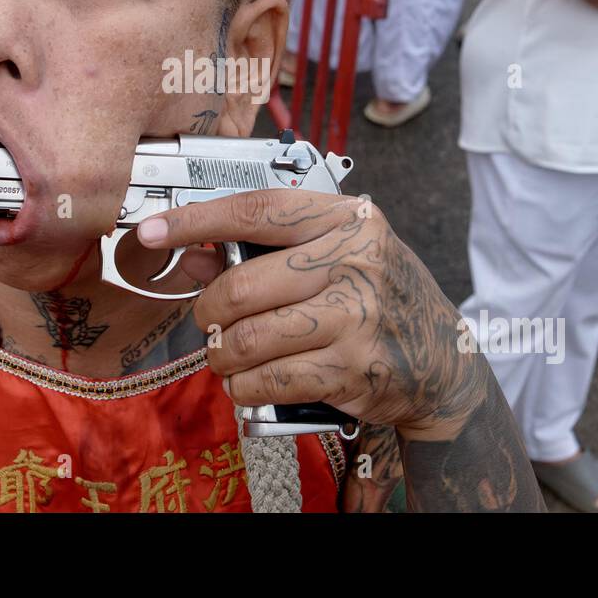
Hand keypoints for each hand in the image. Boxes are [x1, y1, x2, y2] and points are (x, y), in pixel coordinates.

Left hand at [137, 191, 487, 438]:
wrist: (444, 360)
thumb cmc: (377, 296)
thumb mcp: (337, 255)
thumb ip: (268, 252)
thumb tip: (191, 257)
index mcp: (349, 219)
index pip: (258, 211)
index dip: (196, 221)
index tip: (152, 231)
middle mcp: (357, 260)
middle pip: (243, 284)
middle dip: (209, 311)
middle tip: (210, 322)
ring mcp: (358, 316)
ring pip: (250, 337)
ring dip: (222, 354)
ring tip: (227, 356)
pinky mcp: (354, 369)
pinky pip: (268, 379)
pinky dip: (244, 387)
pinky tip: (248, 383)